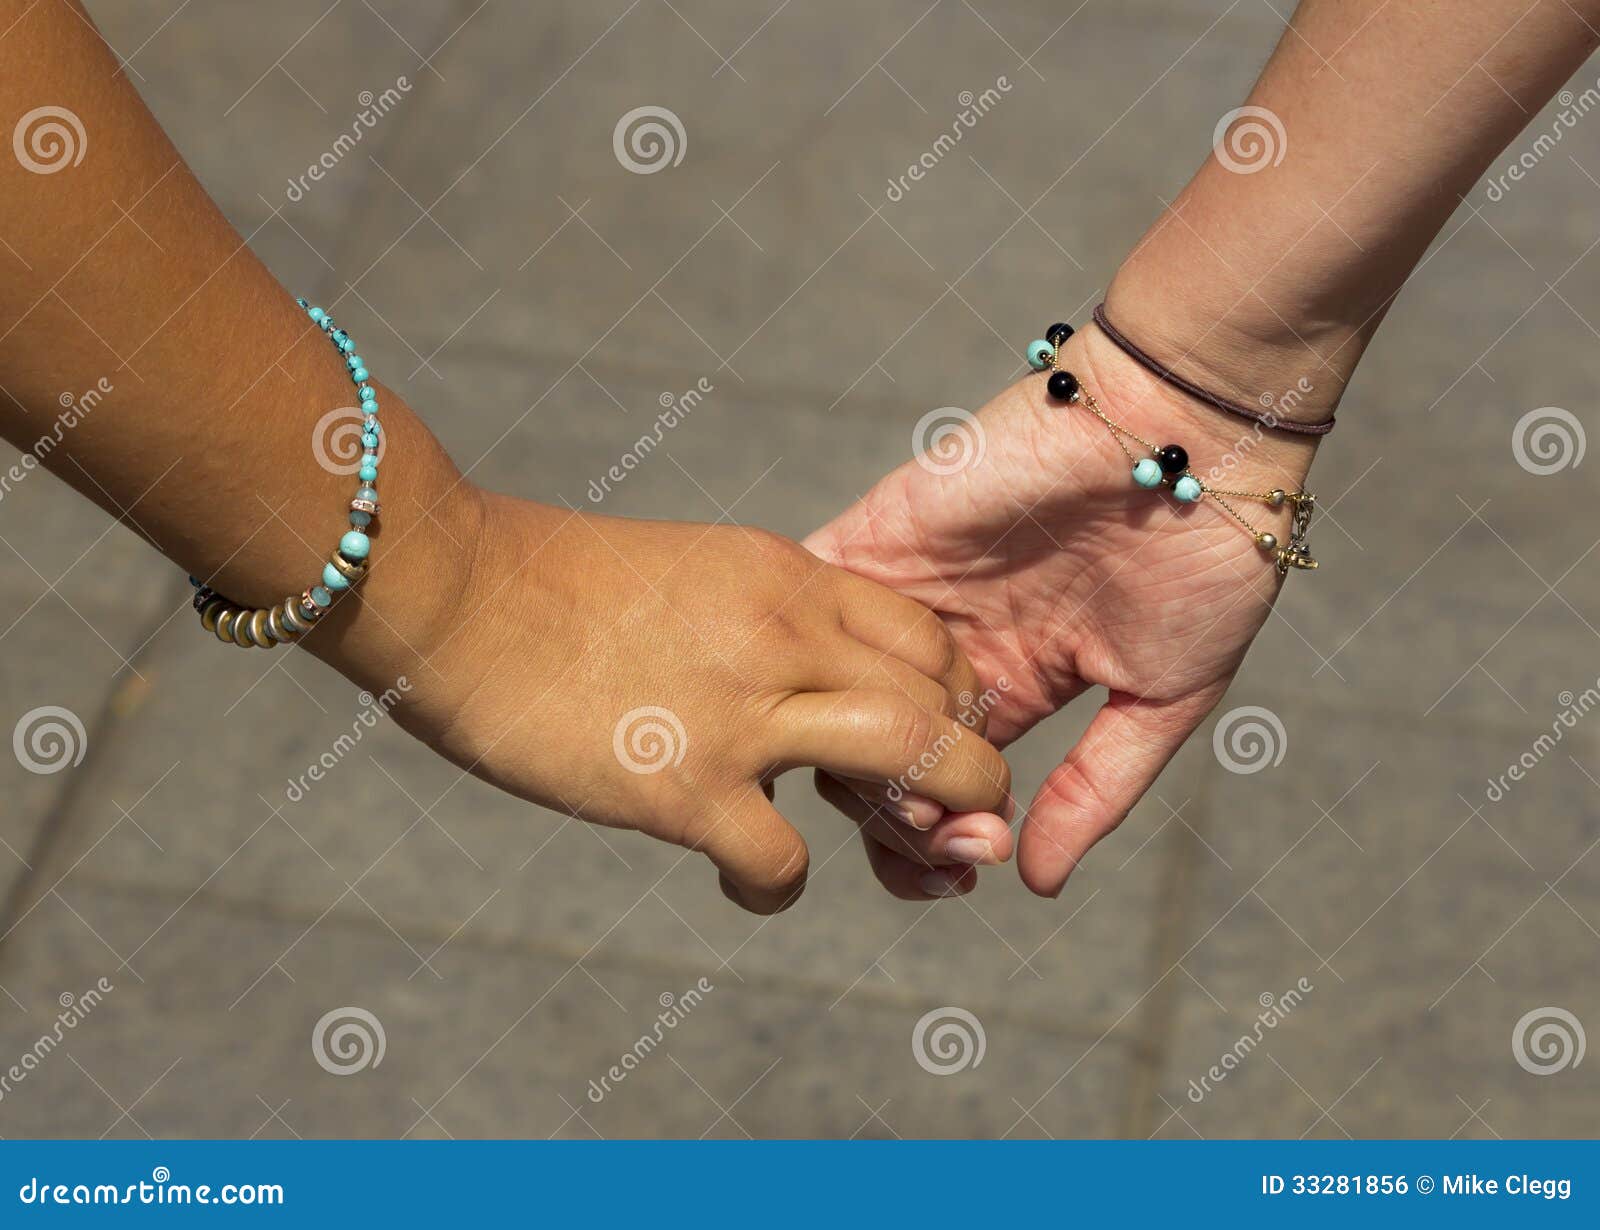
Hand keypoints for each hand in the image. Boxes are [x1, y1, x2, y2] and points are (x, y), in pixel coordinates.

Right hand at [327, 494, 1011, 913]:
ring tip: (913, 855)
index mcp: (788, 578)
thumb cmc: (555, 583)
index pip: (929, 637)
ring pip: (910, 761)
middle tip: (948, 810)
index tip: (928, 738)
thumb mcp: (695, 567)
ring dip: (934, 822)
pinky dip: (777, 892)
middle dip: (973, 765)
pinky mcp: (679, 786)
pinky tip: (746, 885)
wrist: (456, 593)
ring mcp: (738, 711)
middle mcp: (785, 634)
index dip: (950, 699)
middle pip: (945, 698)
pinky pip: (780, 864)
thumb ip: (768, 611)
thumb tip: (809, 667)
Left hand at [807, 325, 1319, 897]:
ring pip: (833, 692)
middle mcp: (949, 645)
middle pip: (877, 751)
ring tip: (897, 790)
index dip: (941, 838)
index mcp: (1013, 683)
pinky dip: (797, 653)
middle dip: (894, 814)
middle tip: (932, 841)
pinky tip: (811, 713)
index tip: (968, 870)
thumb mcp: (1162, 696)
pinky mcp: (877, 534)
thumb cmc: (1200, 560)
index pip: (944, 781)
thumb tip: (1035, 883)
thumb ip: (1095, 790)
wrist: (1188, 435)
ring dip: (847, 753)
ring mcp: (907, 591)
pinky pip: (807, 599)